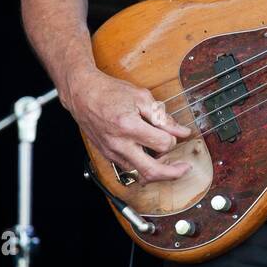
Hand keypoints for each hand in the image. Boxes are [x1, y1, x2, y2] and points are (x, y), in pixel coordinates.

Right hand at [67, 67, 194, 181]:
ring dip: (156, 169)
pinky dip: (142, 164)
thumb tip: (182, 132)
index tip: (178, 134)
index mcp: (129, 127)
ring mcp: (112, 152)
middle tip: (184, 168)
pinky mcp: (108, 155)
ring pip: (140, 172)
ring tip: (167, 159)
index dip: (174, 139)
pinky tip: (150, 155)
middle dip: (172, 173)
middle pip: (151, 171)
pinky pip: (129, 167)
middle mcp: (119, 144)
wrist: (83, 94)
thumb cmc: (111, 92)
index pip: (162, 144)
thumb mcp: (142, 97)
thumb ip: (163, 118)